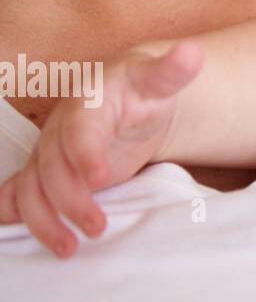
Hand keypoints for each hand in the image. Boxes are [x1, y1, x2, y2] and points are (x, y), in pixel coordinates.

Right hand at [0, 42, 202, 256]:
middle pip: (52, 168)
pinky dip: (12, 213)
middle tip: (97, 227)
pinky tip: (20, 232)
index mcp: (87, 103)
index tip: (100, 178)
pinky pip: (18, 192)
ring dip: (43, 220)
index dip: (84, 154)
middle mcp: (60, 128)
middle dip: (70, 201)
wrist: (129, 94)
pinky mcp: (46, 171)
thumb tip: (192, 53)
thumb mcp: (160, 80)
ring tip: (68, 248)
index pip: (79, 130)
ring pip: (31, 188)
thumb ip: (173, 71)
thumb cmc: (143, 88)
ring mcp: (49, 151)